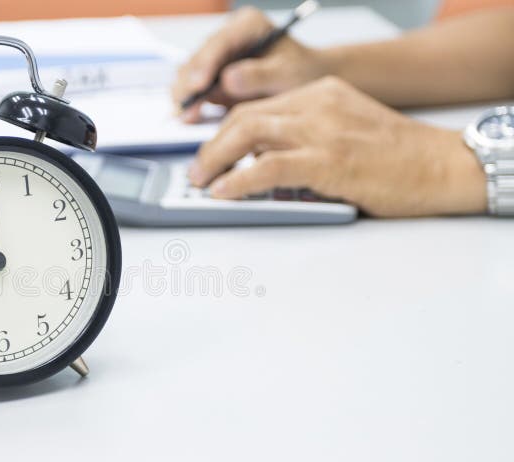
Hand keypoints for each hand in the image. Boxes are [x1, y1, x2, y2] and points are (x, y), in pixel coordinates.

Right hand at [172, 7, 330, 122]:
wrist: (304, 85)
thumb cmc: (301, 75)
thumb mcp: (287, 75)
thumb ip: (259, 76)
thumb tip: (227, 81)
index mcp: (247, 25)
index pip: (220, 42)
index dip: (205, 64)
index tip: (198, 86)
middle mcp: (227, 37)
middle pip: (198, 58)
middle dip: (189, 85)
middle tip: (186, 110)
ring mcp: (217, 58)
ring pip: (189, 74)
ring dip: (186, 96)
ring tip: (187, 118)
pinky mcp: (211, 77)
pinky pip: (193, 90)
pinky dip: (190, 104)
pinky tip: (191, 119)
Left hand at [188, 77, 486, 217]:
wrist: (440, 165)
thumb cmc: (397, 156)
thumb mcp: (346, 129)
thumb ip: (307, 135)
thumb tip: (263, 162)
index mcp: (320, 92)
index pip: (257, 106)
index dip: (225, 130)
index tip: (210, 151)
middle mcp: (316, 103)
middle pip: (244, 116)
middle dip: (212, 145)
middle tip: (198, 171)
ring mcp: (321, 130)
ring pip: (248, 133)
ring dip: (215, 160)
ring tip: (201, 183)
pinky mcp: (327, 160)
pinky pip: (267, 166)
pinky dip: (238, 180)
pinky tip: (223, 192)